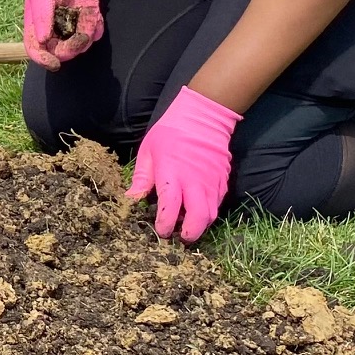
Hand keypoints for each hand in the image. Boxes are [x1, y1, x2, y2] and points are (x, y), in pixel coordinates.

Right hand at [22, 0, 103, 70]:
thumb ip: (42, 16)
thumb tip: (42, 40)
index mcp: (37, 27)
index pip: (36, 51)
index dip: (43, 60)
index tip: (53, 63)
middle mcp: (53, 33)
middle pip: (60, 53)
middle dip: (70, 49)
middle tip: (79, 37)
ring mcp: (71, 30)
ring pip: (80, 47)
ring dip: (85, 36)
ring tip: (86, 14)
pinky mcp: (87, 25)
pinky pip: (94, 35)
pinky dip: (95, 26)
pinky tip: (92, 11)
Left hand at [125, 86, 240, 242]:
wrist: (202, 118)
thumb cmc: (169, 133)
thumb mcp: (148, 152)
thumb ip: (142, 178)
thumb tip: (130, 199)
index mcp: (172, 173)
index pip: (170, 207)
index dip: (165, 225)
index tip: (161, 231)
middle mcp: (194, 181)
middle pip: (198, 218)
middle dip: (189, 233)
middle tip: (180, 237)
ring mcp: (212, 182)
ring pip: (212, 215)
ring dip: (200, 225)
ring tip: (188, 225)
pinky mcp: (223, 181)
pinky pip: (218, 203)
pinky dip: (209, 211)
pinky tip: (198, 209)